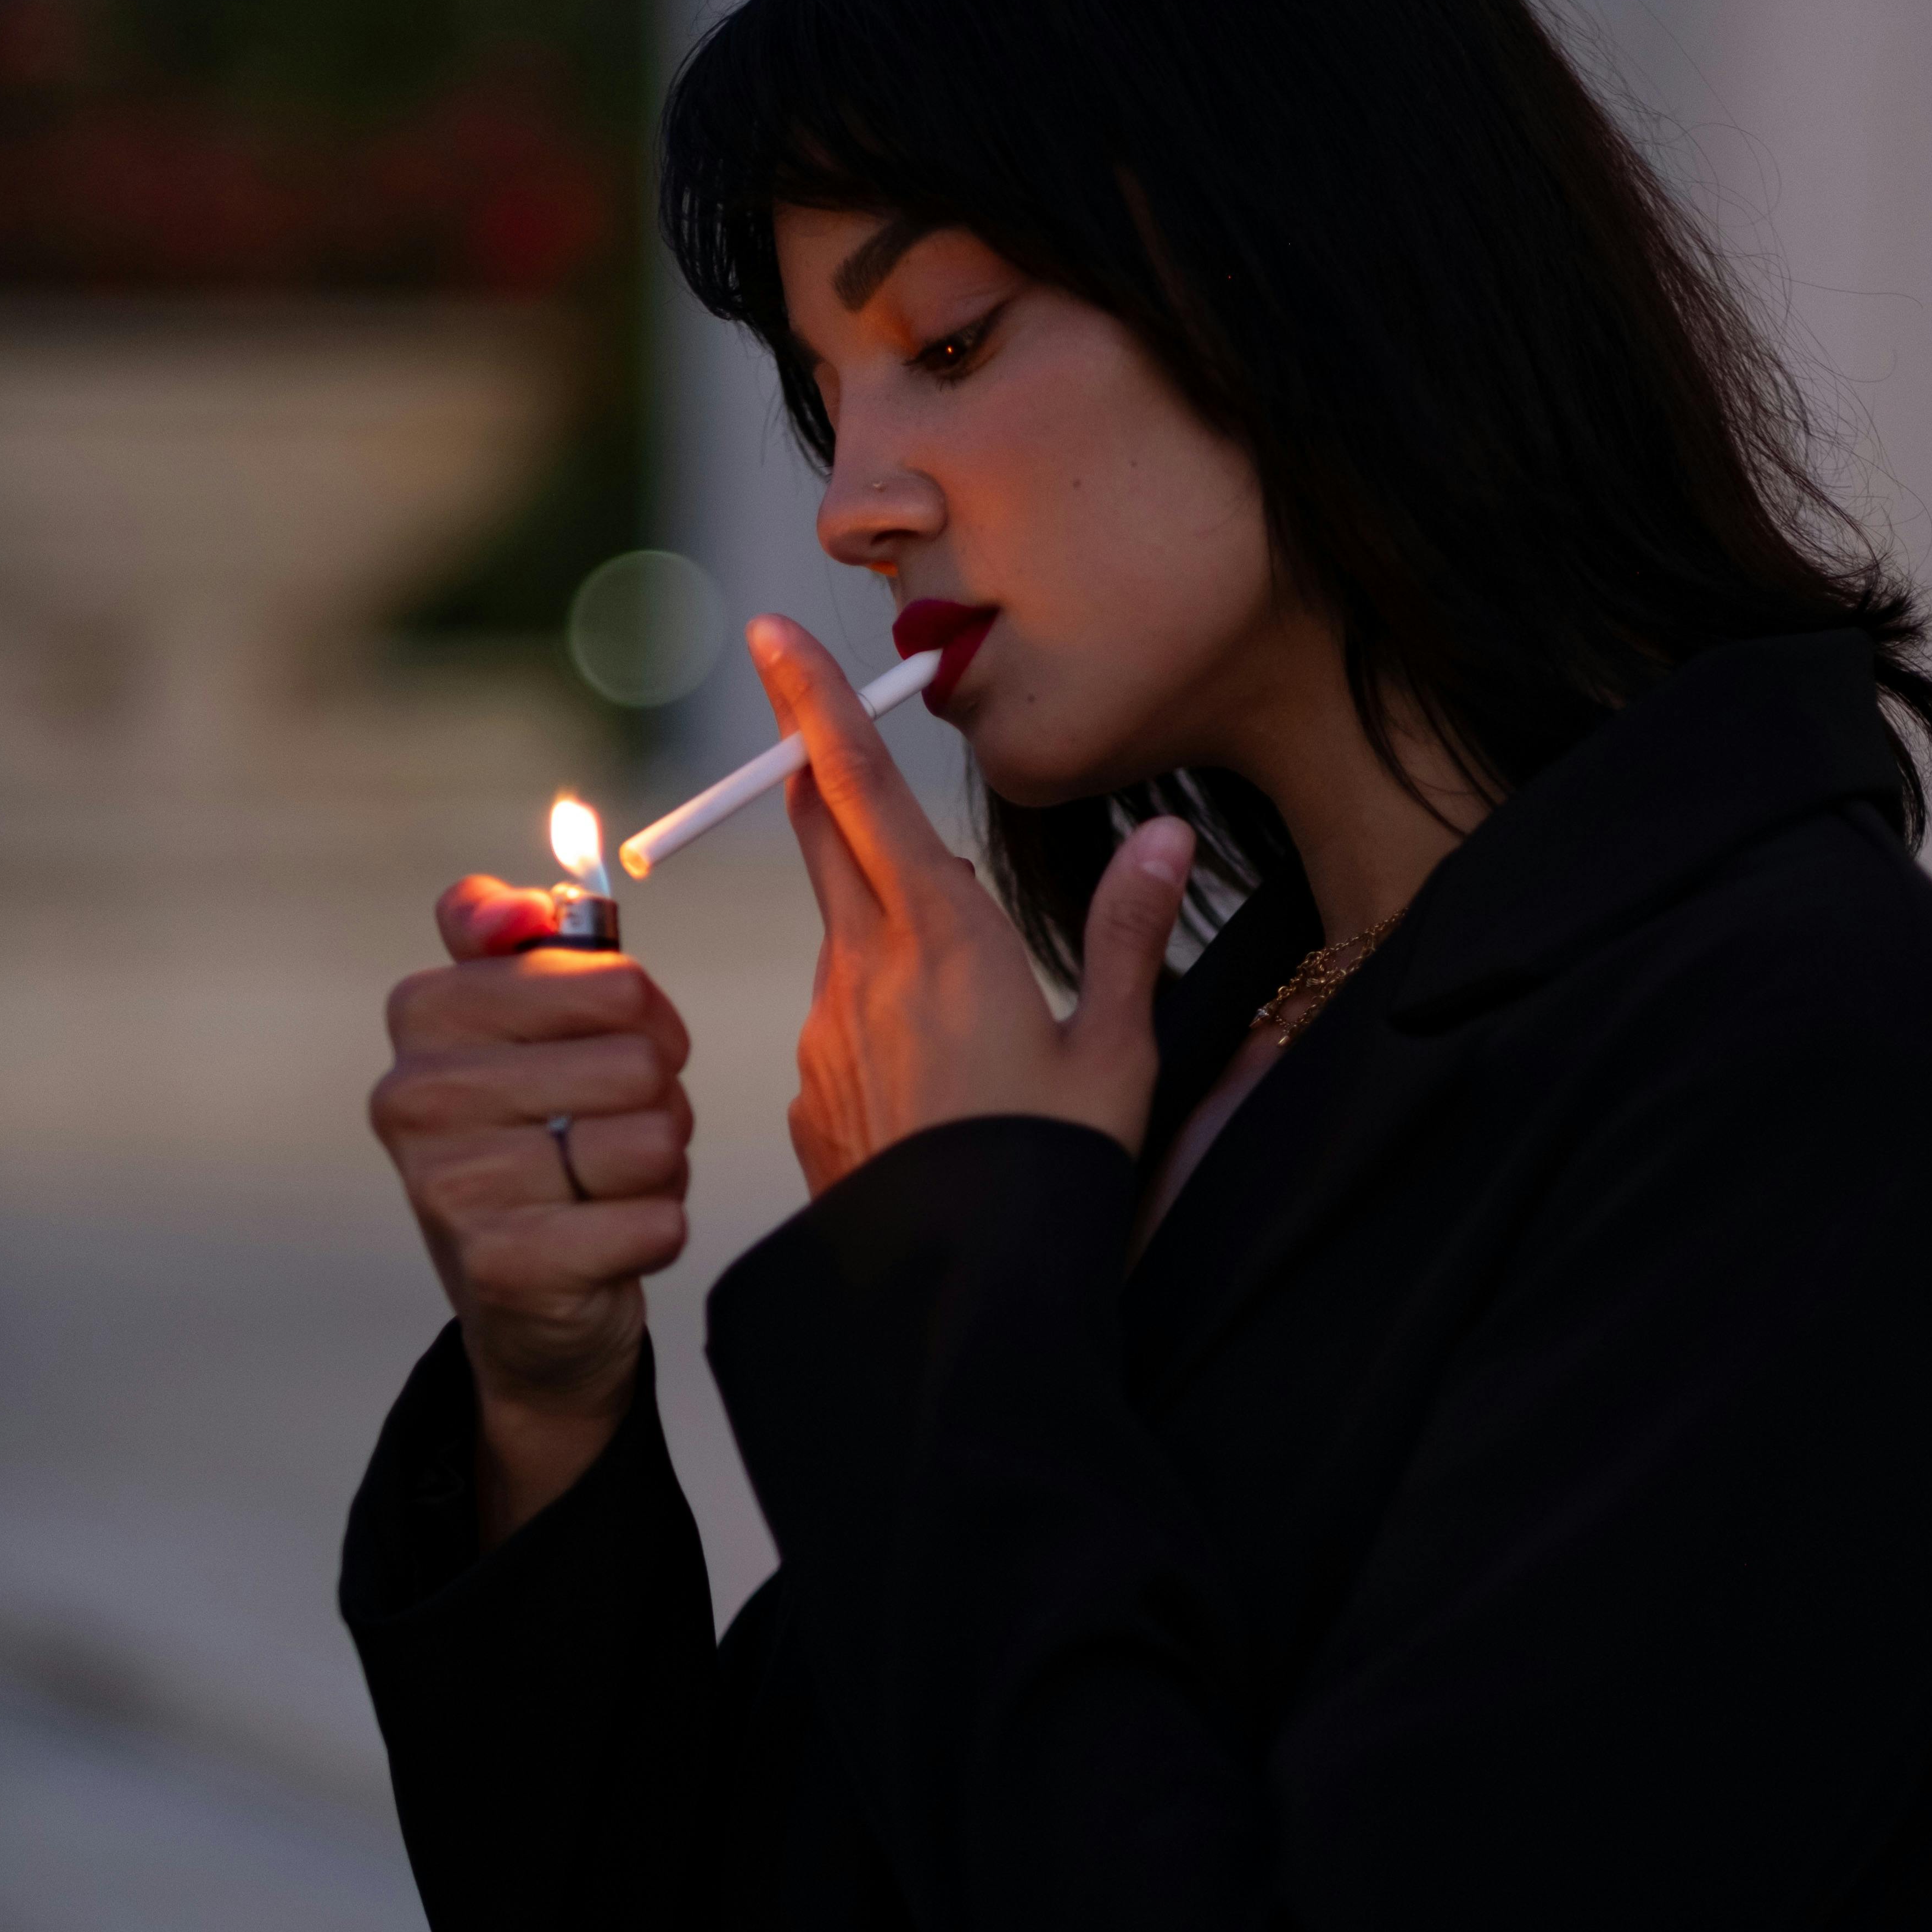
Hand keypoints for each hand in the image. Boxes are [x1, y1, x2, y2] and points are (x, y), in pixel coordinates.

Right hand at [370, 878, 693, 1541]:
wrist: (526, 1302)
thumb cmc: (538, 1134)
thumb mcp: (519, 1020)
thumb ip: (509, 932)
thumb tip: (518, 910)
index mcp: (424, 1012)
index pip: (611, 978)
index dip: (641, 1013)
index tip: (604, 1040)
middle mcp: (417, 1094)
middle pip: (641, 1059)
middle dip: (655, 1096)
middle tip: (609, 1126)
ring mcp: (453, 1184)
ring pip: (653, 1137)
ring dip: (657, 1164)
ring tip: (605, 1183)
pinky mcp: (504, 1265)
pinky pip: (656, 1220)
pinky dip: (657, 1230)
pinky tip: (607, 1241)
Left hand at [750, 617, 1194, 1197]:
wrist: (962, 1297)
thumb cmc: (1051, 1168)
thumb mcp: (1115, 1051)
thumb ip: (1130, 937)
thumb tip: (1162, 840)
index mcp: (939, 935)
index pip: (858, 786)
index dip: (813, 703)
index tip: (769, 634)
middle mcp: (862, 968)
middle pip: (826, 836)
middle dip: (822, 778)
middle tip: (823, 739)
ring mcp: (825, 1033)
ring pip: (840, 933)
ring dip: (876, 920)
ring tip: (955, 988)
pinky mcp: (813, 1094)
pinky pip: (839, 1022)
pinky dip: (876, 1014)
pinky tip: (934, 1075)